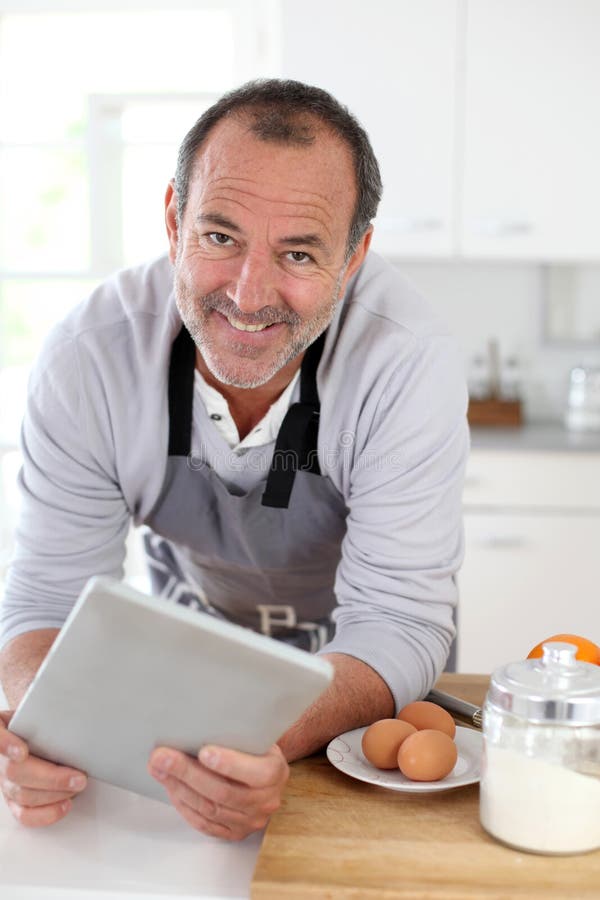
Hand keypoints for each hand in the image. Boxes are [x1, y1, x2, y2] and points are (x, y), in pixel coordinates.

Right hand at [0, 711, 87, 826]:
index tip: (22, 752)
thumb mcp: (34, 709)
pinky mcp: (12, 799)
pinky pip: (24, 813)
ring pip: (22, 794)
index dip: (6, 745)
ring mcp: (3, 781)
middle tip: (79, 777)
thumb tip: (70, 706)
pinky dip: (46, 813)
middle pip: (15, 772)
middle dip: (51, 778)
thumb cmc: (33, 719)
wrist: (26, 731)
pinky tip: (65, 804)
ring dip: (55, 794)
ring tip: (78, 785)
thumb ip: (43, 711)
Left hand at [148, 742, 288, 839]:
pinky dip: (184, 806)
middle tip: (162, 757)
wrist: (265, 773)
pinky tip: (170, 788)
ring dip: (179, 788)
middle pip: (223, 792)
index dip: (228, 764)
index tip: (203, 752)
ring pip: (209, 809)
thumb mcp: (256, 738)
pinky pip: (205, 824)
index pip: (254, 772)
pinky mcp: (234, 832)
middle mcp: (265, 801)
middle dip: (188, 773)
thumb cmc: (255, 749)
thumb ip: (236, 736)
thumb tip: (197, 724)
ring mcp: (250, 821)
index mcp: (276, 773)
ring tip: (158, 769)